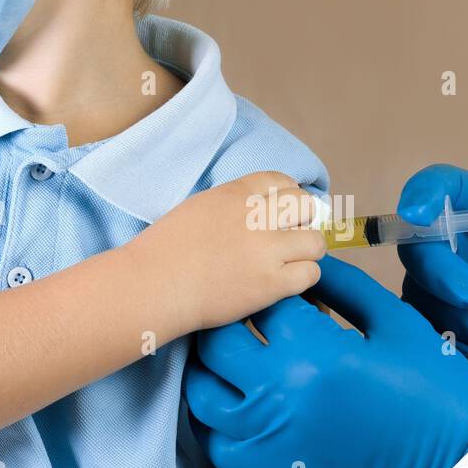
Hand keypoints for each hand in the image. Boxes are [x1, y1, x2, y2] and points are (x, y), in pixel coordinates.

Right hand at [130, 172, 325, 335]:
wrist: (153, 285)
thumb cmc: (165, 252)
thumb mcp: (199, 207)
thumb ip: (233, 205)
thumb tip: (262, 212)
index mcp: (235, 193)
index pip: (282, 181)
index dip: (289, 199)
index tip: (286, 214)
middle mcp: (255, 216)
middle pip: (305, 206)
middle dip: (303, 221)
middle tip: (290, 239)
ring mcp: (266, 249)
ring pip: (315, 242)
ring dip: (306, 253)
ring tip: (289, 264)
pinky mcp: (270, 283)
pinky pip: (310, 274)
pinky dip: (302, 278)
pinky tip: (284, 283)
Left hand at [186, 256, 467, 467]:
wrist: (452, 465)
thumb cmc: (433, 388)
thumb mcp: (396, 322)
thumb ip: (344, 287)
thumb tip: (306, 266)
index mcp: (313, 350)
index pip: (262, 300)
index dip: (269, 287)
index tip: (279, 287)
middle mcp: (278, 394)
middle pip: (217, 342)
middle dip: (230, 320)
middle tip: (250, 316)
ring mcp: (268, 437)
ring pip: (203, 393)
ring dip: (213, 368)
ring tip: (238, 358)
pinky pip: (216, 443)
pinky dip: (217, 421)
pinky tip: (241, 405)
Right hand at [397, 164, 467, 391]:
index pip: (440, 184)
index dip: (421, 192)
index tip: (417, 214)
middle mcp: (454, 238)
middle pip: (416, 242)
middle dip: (440, 274)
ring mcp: (441, 279)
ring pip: (418, 289)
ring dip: (453, 315)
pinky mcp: (438, 316)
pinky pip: (422, 324)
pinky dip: (451, 336)